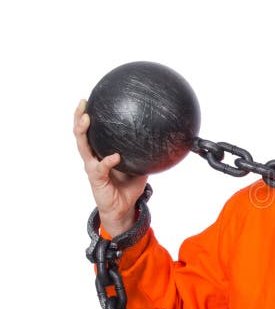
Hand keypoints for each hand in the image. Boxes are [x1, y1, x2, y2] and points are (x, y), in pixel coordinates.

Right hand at [73, 99, 148, 236]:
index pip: (91, 132)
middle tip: (83, 104)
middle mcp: (93, 158)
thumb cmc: (129, 186)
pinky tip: (115, 156)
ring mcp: (92, 168)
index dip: (86, 116)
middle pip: (80, 135)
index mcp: (100, 153)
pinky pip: (100, 168)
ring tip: (86, 119)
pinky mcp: (96, 180)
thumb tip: (162, 138)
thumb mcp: (140, 166)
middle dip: (79, 118)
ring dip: (82, 132)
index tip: (89, 100)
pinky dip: (107, 161)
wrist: (123, 208)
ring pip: (82, 147)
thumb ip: (145, 153)